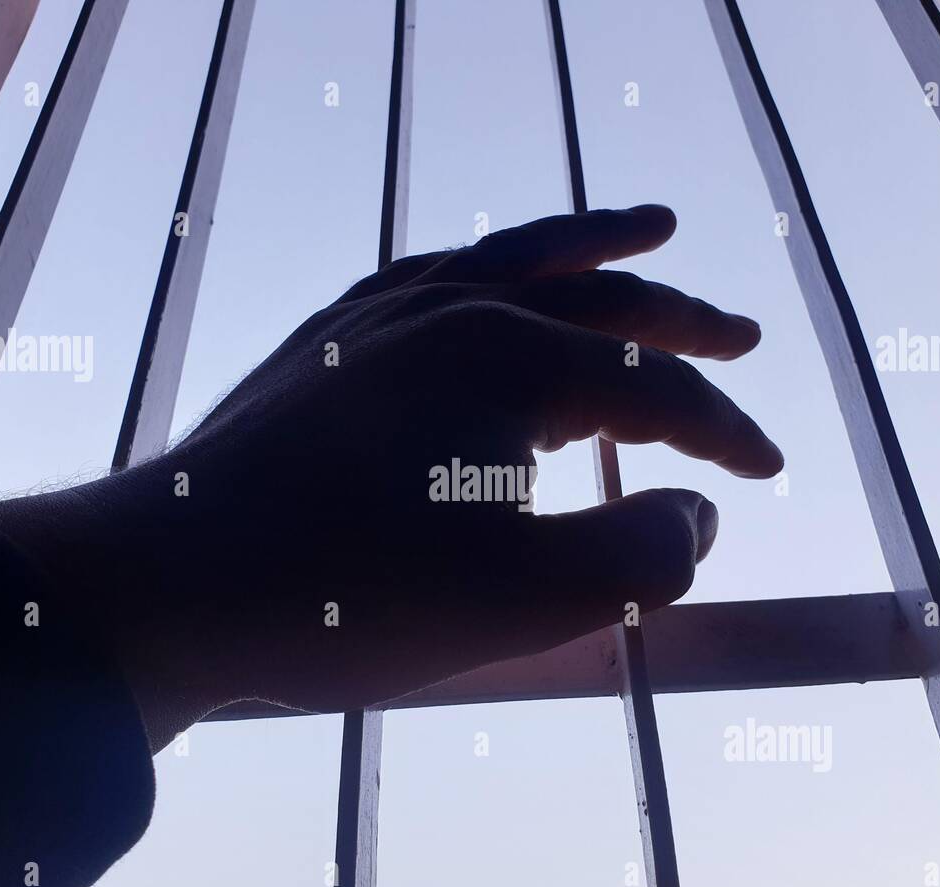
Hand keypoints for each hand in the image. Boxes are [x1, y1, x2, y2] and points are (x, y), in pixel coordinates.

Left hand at [0, 206, 781, 748]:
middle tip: (744, 335)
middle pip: (596, 300)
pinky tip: (492, 277)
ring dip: (590, 250)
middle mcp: (452, 310)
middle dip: (680, 321)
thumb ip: (641, 558)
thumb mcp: (522, 603)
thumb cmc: (349, 598)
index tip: (768, 474)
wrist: (172, 583)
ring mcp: (379, 316)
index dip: (723, 433)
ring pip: (512, 261)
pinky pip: (433, 275)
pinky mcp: (328, 341)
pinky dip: (489, 268)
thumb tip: (696, 515)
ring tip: (646, 229)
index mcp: (510, 359)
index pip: (651, 390)